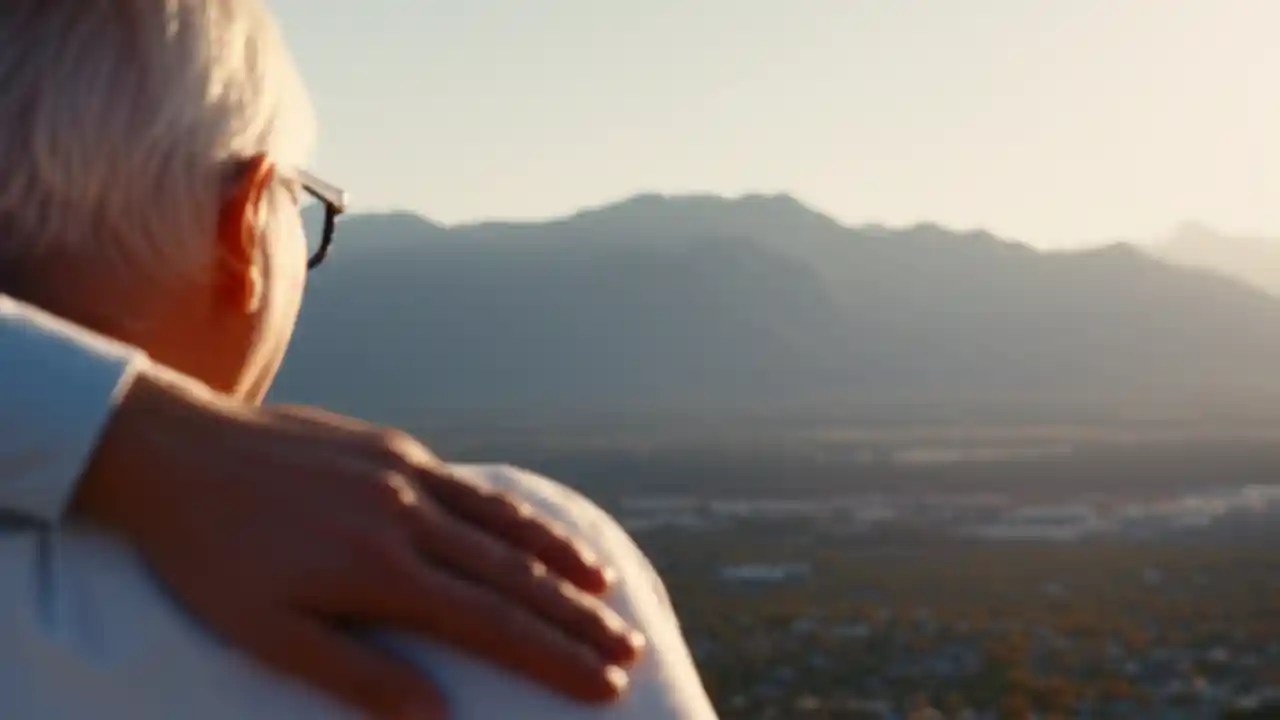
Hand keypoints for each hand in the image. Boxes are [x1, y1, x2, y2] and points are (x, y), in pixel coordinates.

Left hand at [72, 366, 644, 718]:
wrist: (172, 451)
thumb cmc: (210, 555)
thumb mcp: (267, 632)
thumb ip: (358, 675)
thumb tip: (438, 714)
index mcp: (382, 570)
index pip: (492, 623)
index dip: (555, 656)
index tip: (603, 682)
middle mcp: (409, 517)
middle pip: (515, 575)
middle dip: (578, 617)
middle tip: (628, 648)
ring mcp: (406, 474)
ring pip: (504, 523)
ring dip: (560, 559)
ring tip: (605, 588)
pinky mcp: (392, 448)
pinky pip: (471, 487)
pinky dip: (516, 513)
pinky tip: (535, 528)